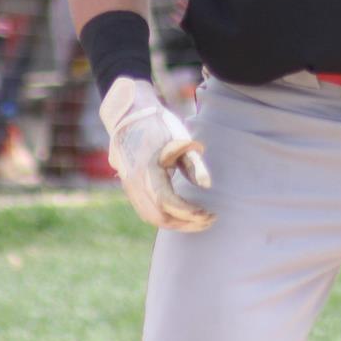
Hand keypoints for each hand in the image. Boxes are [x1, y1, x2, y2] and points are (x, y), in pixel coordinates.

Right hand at [99, 77, 213, 231]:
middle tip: (210, 220)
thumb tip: (206, 185)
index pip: (167, 201)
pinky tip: (183, 216)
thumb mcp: (180, 139)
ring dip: (176, 223)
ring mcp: (130, 187)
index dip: (188, 212)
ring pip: (152, 217)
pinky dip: (165, 218)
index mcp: (147, 170)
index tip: (208, 213)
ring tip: (200, 221)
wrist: (130, 116)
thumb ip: (193, 162)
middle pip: (159, 216)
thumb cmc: (159, 126)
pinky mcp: (131, 188)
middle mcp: (134, 183)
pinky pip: (147, 212)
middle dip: (186, 223)